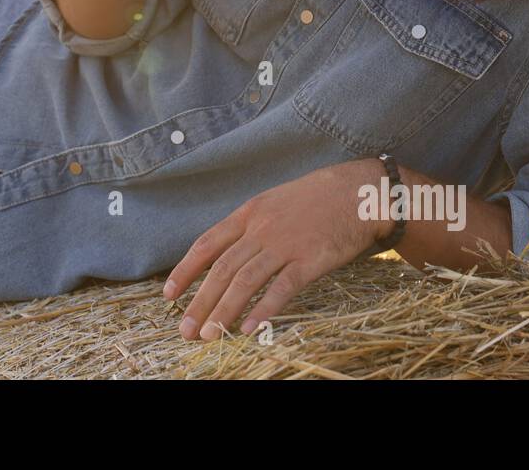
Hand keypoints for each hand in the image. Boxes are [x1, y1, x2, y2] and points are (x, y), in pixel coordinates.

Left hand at [163, 159, 389, 340]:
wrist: (359, 192)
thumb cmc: (316, 199)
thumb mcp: (274, 201)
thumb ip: (250, 225)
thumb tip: (226, 252)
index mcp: (249, 213)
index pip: (207, 244)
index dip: (185, 271)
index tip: (169, 295)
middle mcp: (261, 229)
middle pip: (221, 269)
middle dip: (200, 302)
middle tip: (185, 330)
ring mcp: (285, 244)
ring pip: (245, 281)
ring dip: (224, 311)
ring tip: (209, 335)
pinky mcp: (310, 260)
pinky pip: (281, 288)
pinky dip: (263, 310)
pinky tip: (249, 329)